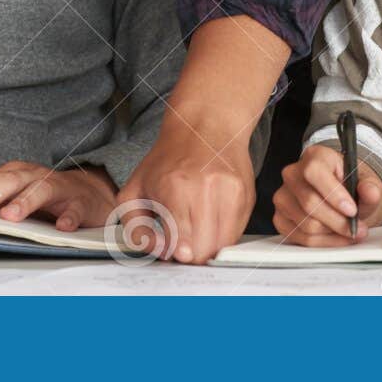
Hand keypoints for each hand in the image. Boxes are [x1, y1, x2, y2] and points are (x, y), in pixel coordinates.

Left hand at [0, 161, 114, 229]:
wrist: (88, 193)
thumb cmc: (42, 198)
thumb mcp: (9, 200)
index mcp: (8, 175)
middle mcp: (29, 176)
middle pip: (6, 182)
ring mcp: (55, 186)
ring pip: (38, 190)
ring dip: (23, 203)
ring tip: (9, 216)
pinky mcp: (78, 200)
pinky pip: (73, 209)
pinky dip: (68, 217)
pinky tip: (62, 227)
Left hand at [114, 118, 254, 263]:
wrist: (205, 126)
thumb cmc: (167, 161)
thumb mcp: (134, 189)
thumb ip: (136, 228)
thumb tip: (162, 253)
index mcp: (174, 188)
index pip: (180, 244)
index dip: (174, 254)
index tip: (172, 249)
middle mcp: (206, 190)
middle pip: (203, 251)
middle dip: (191, 255)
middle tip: (182, 243)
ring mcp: (231, 193)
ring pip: (222, 247)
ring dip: (208, 248)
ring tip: (196, 230)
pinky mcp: (247, 196)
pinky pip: (237, 234)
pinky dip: (223, 236)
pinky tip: (210, 221)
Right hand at [273, 143, 381, 245]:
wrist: (341, 195)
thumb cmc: (351, 185)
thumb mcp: (366, 182)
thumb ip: (370, 187)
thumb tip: (370, 191)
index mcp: (314, 156)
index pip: (313, 172)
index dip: (333, 194)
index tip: (352, 210)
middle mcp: (293, 174)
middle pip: (310, 203)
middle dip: (338, 222)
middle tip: (358, 229)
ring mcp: (283, 196)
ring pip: (306, 224)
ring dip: (333, 234)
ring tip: (349, 232)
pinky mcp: (280, 217)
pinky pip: (300, 238)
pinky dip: (323, 242)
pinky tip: (335, 237)